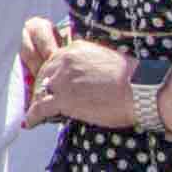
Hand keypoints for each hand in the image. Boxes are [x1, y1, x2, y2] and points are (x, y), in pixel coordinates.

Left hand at [18, 21, 136, 132]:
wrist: (141, 89)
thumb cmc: (132, 79)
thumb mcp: (104, 60)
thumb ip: (88, 64)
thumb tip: (84, 79)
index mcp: (74, 49)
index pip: (53, 60)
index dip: (51, 75)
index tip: (51, 83)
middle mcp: (64, 60)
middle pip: (43, 75)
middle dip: (43, 88)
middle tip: (43, 100)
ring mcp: (62, 79)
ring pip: (40, 92)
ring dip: (38, 102)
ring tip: (37, 113)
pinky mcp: (63, 99)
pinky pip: (40, 108)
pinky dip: (33, 116)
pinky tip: (30, 123)